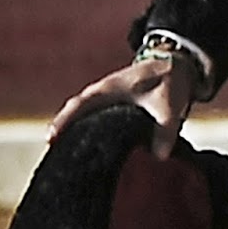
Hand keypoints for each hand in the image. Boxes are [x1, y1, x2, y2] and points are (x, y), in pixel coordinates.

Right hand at [48, 51, 196, 160]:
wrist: (175, 66)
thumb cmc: (168, 80)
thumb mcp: (170, 106)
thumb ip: (165, 131)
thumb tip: (159, 157)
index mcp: (109, 89)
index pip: (79, 105)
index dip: (64, 120)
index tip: (51, 138)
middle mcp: (101, 95)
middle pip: (74, 114)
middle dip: (62, 133)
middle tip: (52, 158)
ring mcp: (105, 102)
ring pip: (82, 119)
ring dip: (73, 135)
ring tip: (63, 162)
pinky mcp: (112, 110)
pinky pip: (92, 122)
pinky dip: (86, 135)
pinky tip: (86, 156)